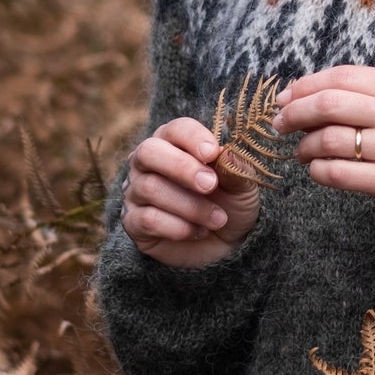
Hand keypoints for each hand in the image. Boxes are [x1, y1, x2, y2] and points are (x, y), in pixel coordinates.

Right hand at [121, 117, 261, 267]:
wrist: (225, 245)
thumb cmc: (230, 203)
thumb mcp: (241, 186)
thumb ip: (234, 168)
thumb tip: (225, 153)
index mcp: (174, 143)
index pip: (175, 129)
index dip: (192, 138)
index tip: (213, 153)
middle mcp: (147, 162)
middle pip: (149, 152)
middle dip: (182, 167)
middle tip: (210, 185)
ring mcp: (136, 191)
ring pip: (150, 188)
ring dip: (190, 206)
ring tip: (217, 219)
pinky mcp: (132, 222)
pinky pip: (148, 219)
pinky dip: (179, 227)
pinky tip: (198, 231)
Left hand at [272, 66, 374, 216]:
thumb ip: (363, 91)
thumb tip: (301, 92)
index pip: (343, 77)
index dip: (306, 85)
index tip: (286, 96)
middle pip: (330, 105)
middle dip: (296, 112)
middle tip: (281, 122)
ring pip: (329, 140)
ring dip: (305, 145)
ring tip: (302, 149)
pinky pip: (337, 173)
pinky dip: (317, 170)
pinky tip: (317, 168)